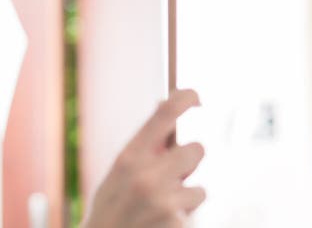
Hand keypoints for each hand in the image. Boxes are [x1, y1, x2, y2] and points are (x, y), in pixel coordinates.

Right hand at [81, 89, 205, 227]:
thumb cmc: (112, 210)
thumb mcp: (118, 174)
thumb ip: (143, 148)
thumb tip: (168, 110)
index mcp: (129, 157)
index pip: (164, 114)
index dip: (185, 98)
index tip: (196, 97)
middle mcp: (146, 175)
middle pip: (197, 149)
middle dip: (189, 164)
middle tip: (175, 176)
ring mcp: (163, 201)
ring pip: (199, 187)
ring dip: (187, 197)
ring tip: (163, 209)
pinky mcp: (176, 223)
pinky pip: (195, 212)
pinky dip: (184, 218)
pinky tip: (163, 224)